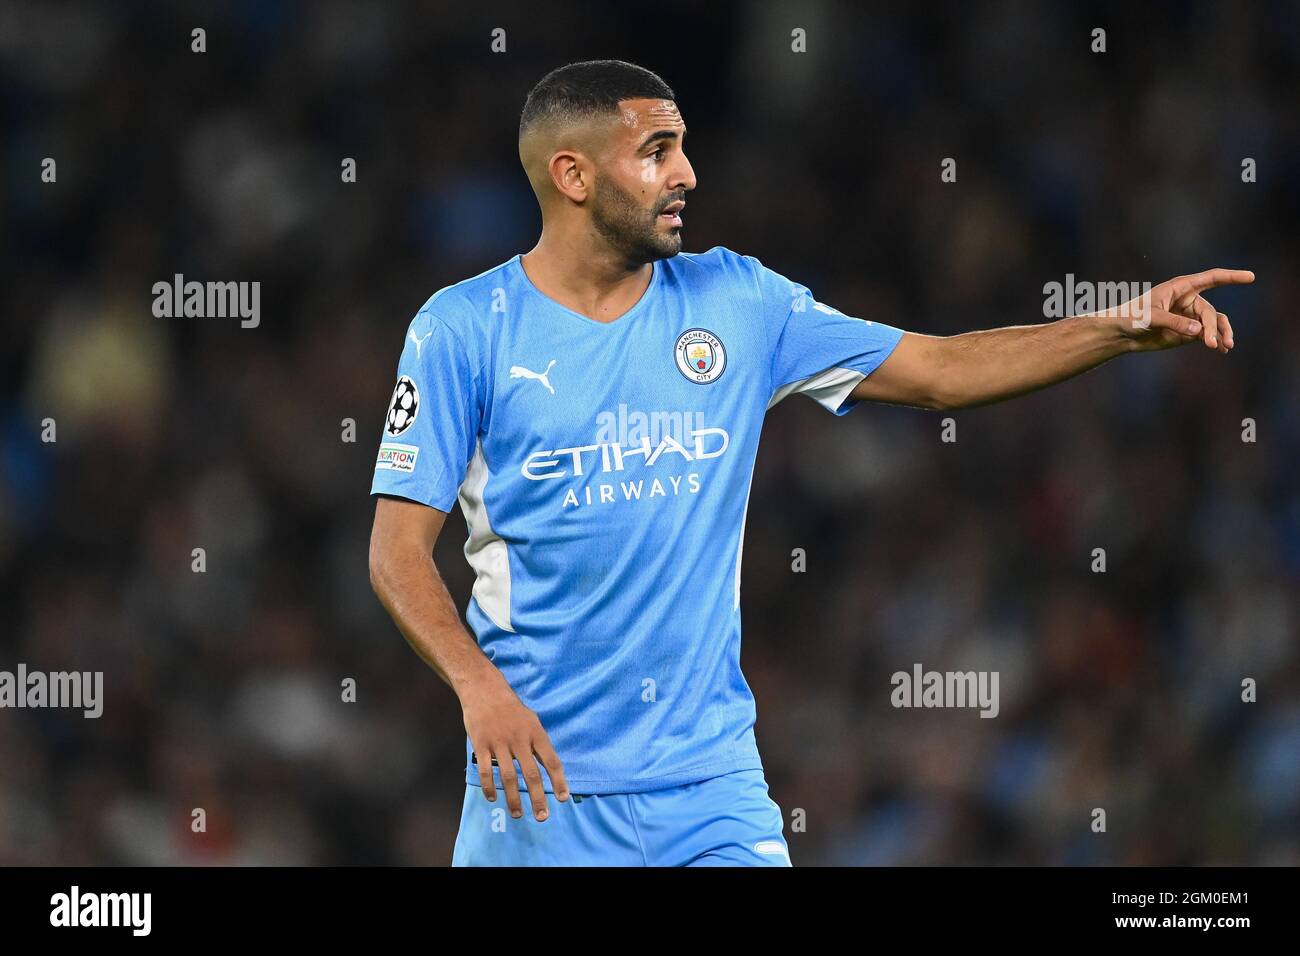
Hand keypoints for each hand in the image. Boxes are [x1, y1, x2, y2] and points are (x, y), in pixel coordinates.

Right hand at [461, 671, 568, 820]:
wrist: (484, 690)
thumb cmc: (511, 708)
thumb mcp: (531, 720)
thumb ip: (538, 742)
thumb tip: (549, 766)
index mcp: (535, 733)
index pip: (551, 760)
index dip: (559, 780)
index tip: (563, 798)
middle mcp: (519, 740)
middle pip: (530, 773)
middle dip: (538, 797)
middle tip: (542, 816)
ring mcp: (499, 743)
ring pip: (507, 776)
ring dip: (513, 798)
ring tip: (517, 814)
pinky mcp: (481, 745)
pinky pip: (485, 770)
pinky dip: (489, 787)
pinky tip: (493, 798)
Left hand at [1111, 268, 1253, 352]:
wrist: (1121, 333)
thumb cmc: (1132, 316)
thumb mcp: (1151, 317)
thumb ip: (1174, 322)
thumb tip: (1199, 331)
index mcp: (1181, 287)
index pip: (1211, 278)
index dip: (1231, 277)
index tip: (1251, 277)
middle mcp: (1189, 300)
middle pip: (1210, 312)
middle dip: (1214, 327)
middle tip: (1211, 343)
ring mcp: (1189, 317)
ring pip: (1213, 324)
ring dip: (1220, 334)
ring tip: (1224, 346)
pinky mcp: (1187, 332)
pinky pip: (1206, 335)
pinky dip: (1215, 341)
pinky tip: (1222, 349)